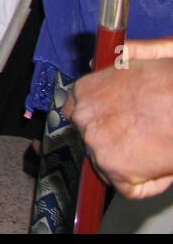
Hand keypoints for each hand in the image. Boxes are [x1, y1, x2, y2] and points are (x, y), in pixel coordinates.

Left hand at [64, 56, 172, 198]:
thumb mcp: (149, 55)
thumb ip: (126, 54)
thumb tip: (111, 56)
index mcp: (85, 90)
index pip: (80, 113)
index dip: (103, 121)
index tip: (119, 126)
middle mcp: (83, 117)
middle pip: (94, 140)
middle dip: (119, 142)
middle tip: (148, 137)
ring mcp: (96, 145)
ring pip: (111, 165)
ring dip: (135, 163)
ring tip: (160, 145)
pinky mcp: (116, 170)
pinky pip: (130, 189)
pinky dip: (151, 184)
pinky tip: (164, 164)